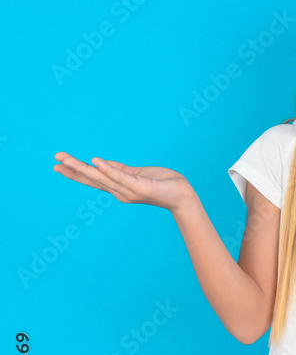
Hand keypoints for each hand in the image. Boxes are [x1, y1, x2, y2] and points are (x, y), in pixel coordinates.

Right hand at [53, 152, 194, 212]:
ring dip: (83, 168)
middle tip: (54, 161)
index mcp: (119, 187)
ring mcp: (129, 190)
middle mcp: (120, 191)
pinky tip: (95, 161)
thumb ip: (120, 170)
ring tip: (66, 158)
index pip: (93, 178)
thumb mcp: (137, 174)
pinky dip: (108, 169)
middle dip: (72, 170)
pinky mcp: (140, 187)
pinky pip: (121, 177)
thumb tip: (101, 162)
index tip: (58, 164)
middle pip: (92, 179)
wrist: (183, 196)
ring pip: (102, 177)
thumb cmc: (162, 184)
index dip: (76, 171)